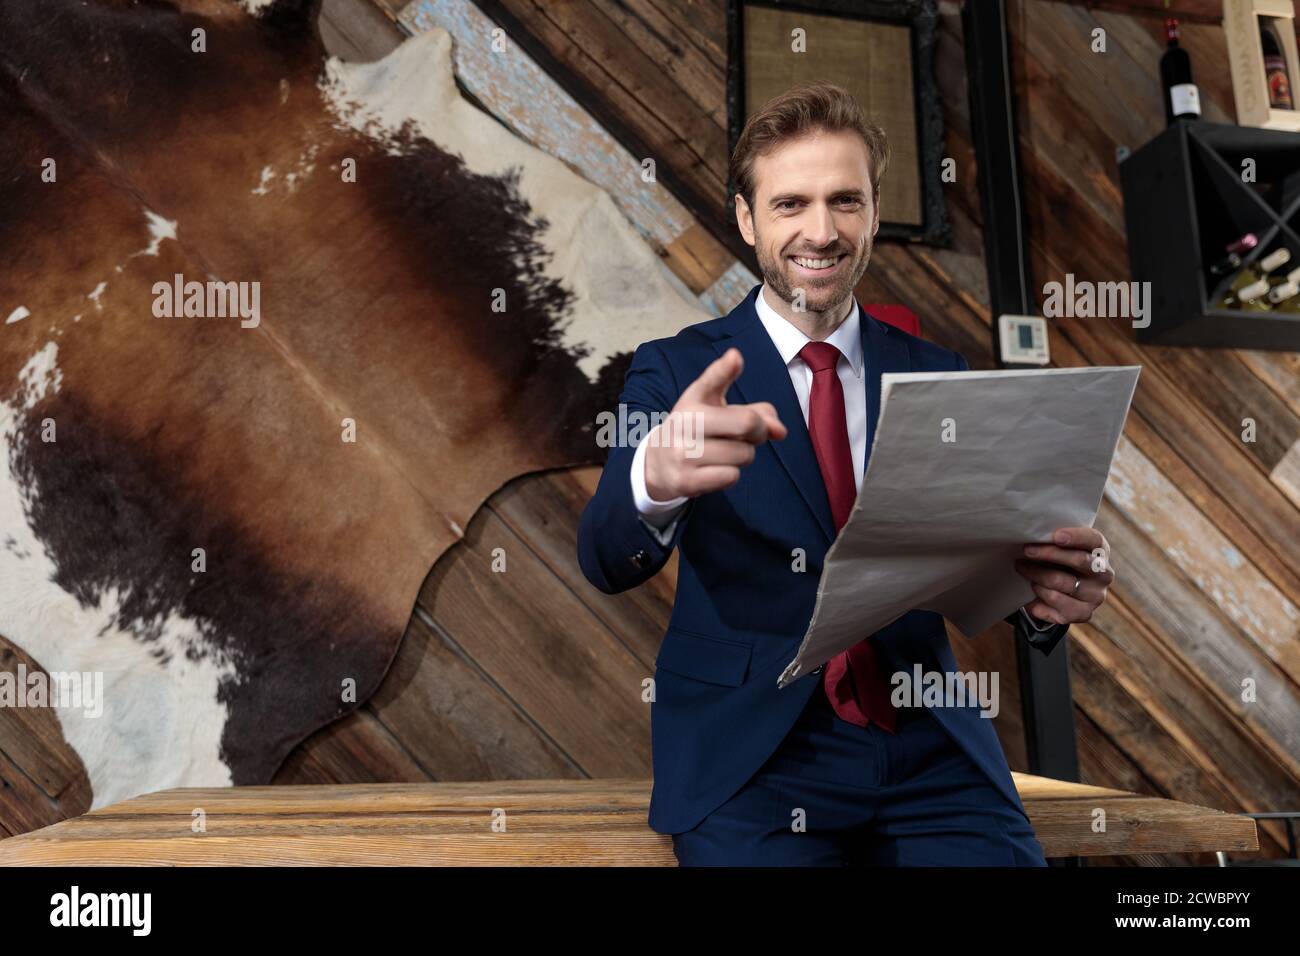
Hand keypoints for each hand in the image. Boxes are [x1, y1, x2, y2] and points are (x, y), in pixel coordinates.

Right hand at [644, 347, 786, 499]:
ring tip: (724, 453)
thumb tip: (780, 430)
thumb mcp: (715, 408)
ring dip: (743, 455)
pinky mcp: (686, 480)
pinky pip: (731, 476)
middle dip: (758, 431)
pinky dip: (731, 474)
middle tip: (747, 435)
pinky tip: (716, 469)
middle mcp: (685, 423)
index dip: (727, 367)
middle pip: (748, 423)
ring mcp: (683, 453)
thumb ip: (754, 410)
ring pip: (743, 454)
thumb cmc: (697, 430)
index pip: (713, 379)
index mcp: (692, 400)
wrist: (657, 463)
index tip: (735, 357)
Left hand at [1013, 527, 1112, 625]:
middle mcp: (1103, 575)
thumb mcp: (1061, 549)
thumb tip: (1032, 534)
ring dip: (1035, 574)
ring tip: (1022, 568)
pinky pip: (1054, 601)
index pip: (1094, 540)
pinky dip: (1038, 593)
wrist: (1062, 595)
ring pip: (1060, 582)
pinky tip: (1032, 588)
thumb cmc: (1059, 563)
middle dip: (1049, 554)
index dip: (1077, 537)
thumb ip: (1055, 541)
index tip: (1056, 536)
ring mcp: (1095, 596)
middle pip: (1079, 560)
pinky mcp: (1083, 613)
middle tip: (1027, 550)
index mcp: (1100, 552)